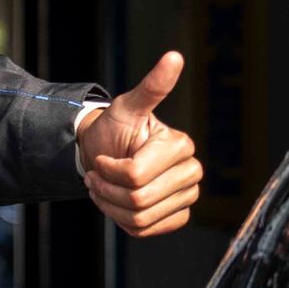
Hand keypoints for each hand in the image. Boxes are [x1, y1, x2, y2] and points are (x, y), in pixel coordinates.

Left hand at [77, 50, 202, 238]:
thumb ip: (151, 87)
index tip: (101, 158)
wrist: (107, 152)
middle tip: (97, 175)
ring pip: (139, 218)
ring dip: (111, 206)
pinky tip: (116, 202)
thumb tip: (174, 56)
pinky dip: (122, 220)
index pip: (136, 174)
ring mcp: (186, 197)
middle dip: (108, 190)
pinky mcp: (177, 217)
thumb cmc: (115, 128)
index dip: (109, 170)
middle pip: (138, 200)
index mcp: (180, 146)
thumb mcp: (126, 107)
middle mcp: (191, 172)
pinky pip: (145, 231)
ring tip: (103, 188)